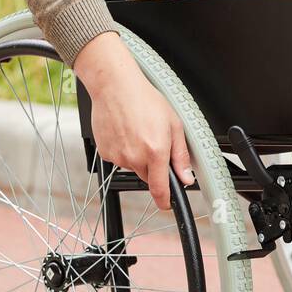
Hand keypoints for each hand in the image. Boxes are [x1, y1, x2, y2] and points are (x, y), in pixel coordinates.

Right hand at [73, 32, 193, 210]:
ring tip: (136, 131)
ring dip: (137, 156)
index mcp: (155, 151)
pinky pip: (119, 159)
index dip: (165, 201)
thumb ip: (181, 155)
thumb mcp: (174, 124)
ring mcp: (118, 156)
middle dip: (153, 165)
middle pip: (147, 176)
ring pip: (133, 166)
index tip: (167, 205)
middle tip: (152, 141)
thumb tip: (186, 177)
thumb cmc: (145, 100)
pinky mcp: (105, 153)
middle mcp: (135, 158)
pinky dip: (123, 150)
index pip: (160, 188)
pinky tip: (124, 132)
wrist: (115, 87)